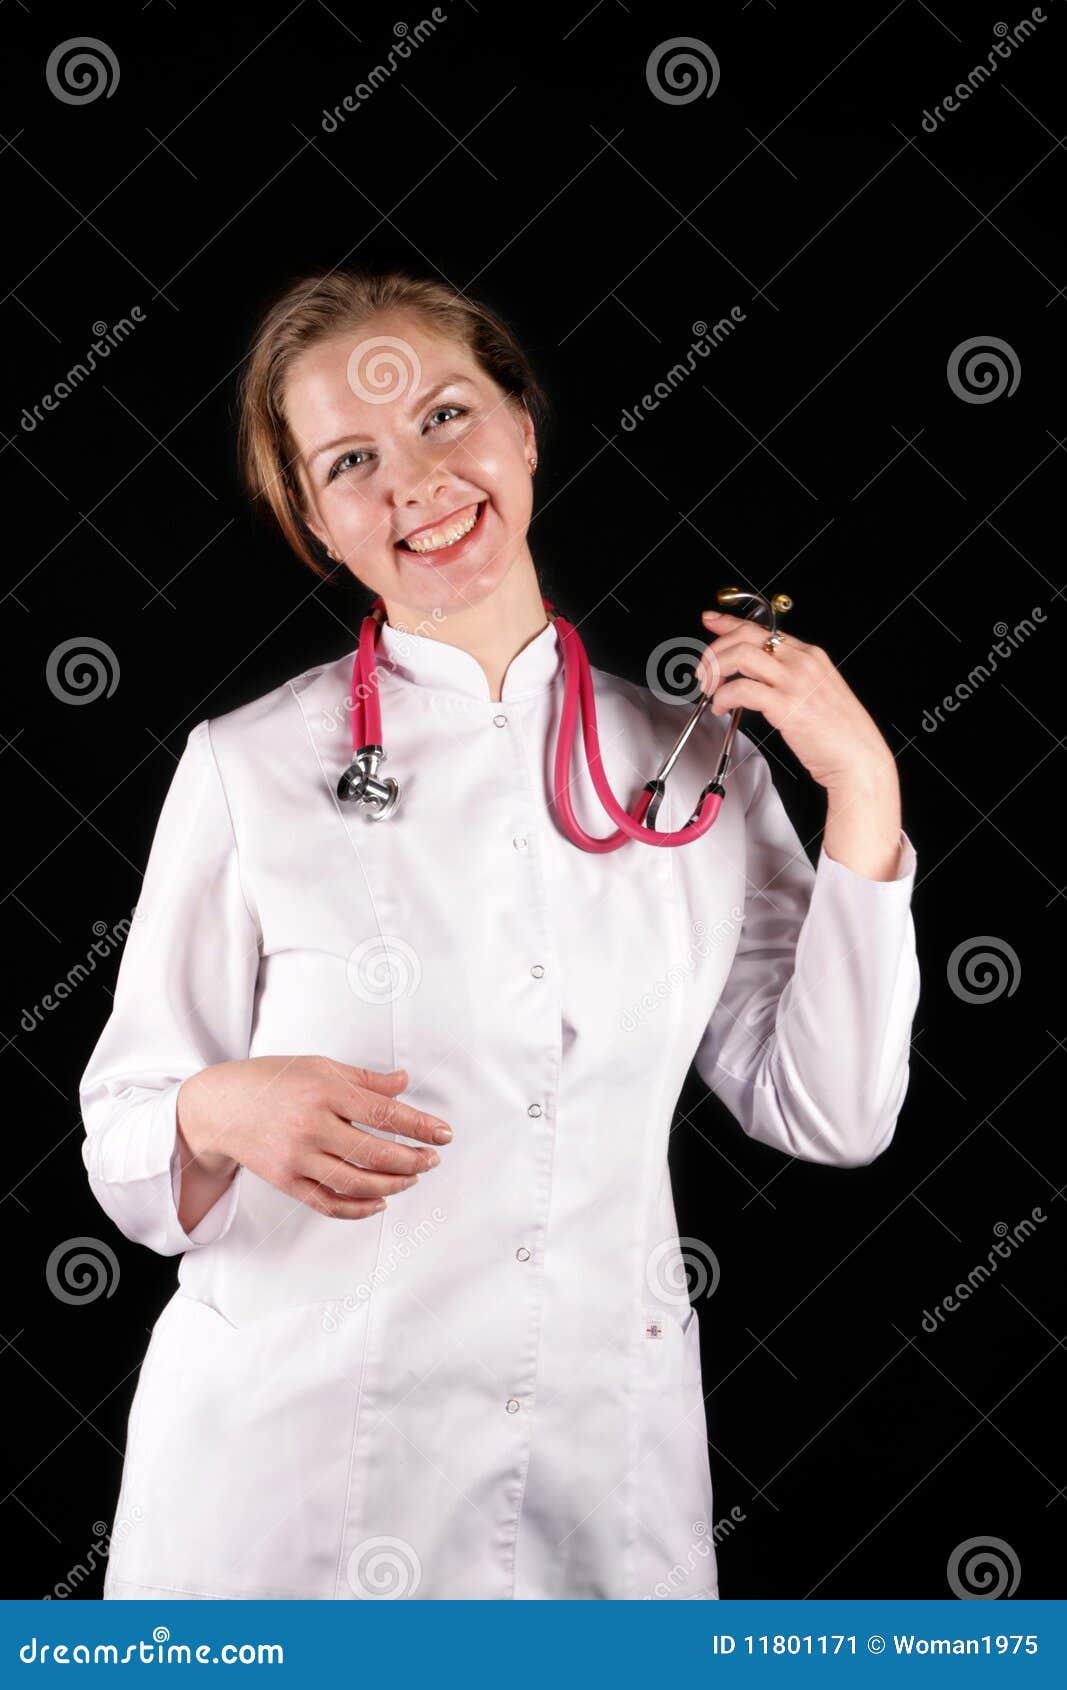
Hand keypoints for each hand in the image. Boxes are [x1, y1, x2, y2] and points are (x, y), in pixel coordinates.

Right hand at [176, 1055, 451, 1221]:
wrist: (221, 1108)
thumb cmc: (273, 1080)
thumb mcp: (319, 1066)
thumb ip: (364, 1079)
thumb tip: (404, 1082)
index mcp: (324, 1091)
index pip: (383, 1112)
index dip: (419, 1125)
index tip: (444, 1134)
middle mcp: (311, 1126)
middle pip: (374, 1152)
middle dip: (411, 1159)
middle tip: (433, 1159)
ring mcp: (297, 1157)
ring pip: (355, 1182)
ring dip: (391, 1185)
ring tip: (412, 1178)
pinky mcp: (286, 1181)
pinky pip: (328, 1203)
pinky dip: (358, 1209)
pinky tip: (380, 1203)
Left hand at [697, 608, 903, 879]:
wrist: (859, 759)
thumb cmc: (841, 735)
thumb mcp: (818, 693)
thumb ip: (791, 680)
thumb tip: (757, 678)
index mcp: (809, 655)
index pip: (761, 629)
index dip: (729, 623)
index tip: (712, 620)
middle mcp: (801, 661)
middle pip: (746, 637)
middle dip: (716, 649)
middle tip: (704, 670)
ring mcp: (794, 681)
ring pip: (740, 656)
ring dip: (716, 670)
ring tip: (710, 689)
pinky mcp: (785, 704)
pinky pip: (742, 689)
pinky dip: (723, 697)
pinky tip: (721, 708)